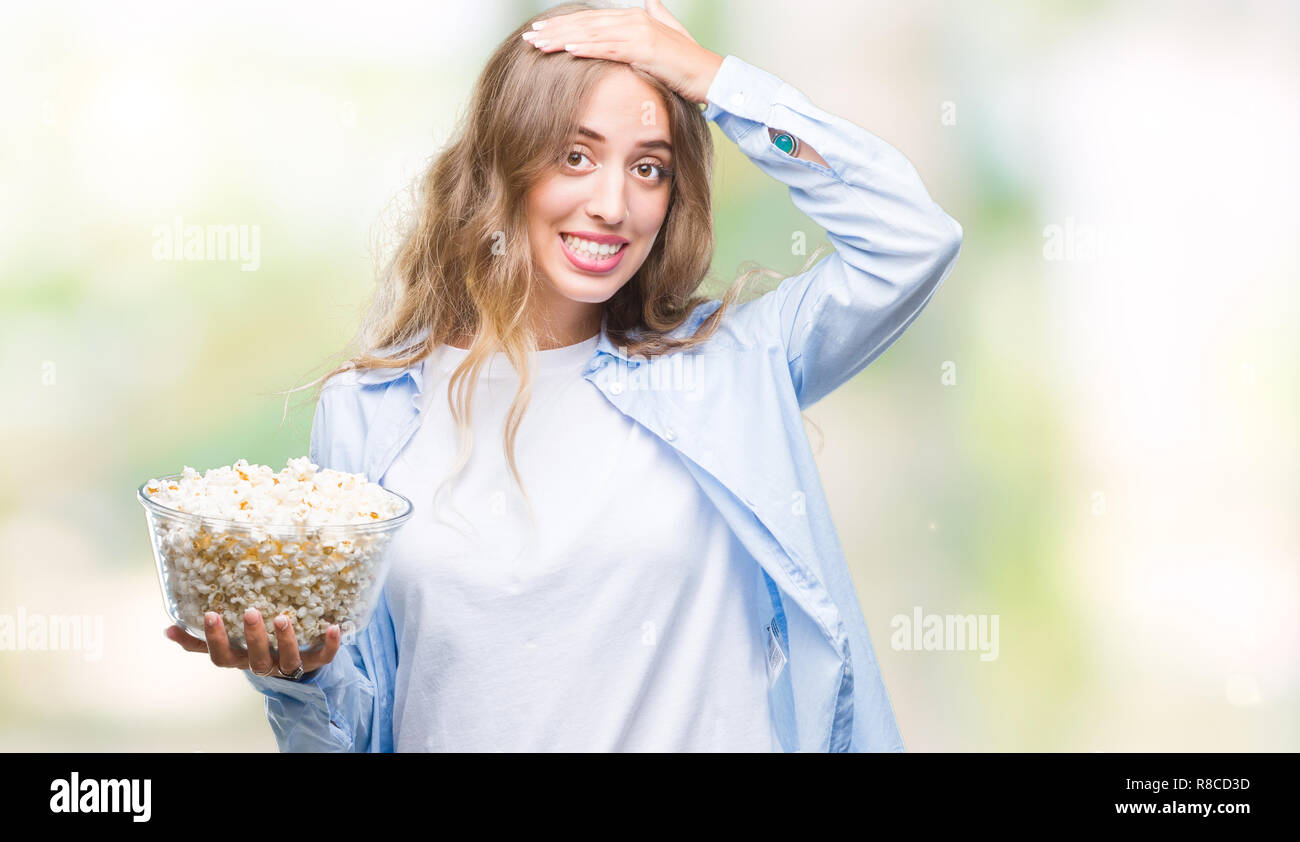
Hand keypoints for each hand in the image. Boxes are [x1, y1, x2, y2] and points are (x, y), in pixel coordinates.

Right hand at [164, 607, 341, 679]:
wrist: (292, 664)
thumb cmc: (253, 648)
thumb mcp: (226, 645)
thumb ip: (197, 639)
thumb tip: (168, 627)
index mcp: (240, 660)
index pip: (222, 656)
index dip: (215, 638)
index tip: (210, 614)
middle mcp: (263, 665)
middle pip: (256, 659)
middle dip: (253, 637)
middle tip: (251, 611)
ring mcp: (290, 665)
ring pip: (288, 660)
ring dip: (286, 639)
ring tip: (282, 618)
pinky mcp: (315, 661)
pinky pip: (324, 657)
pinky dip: (330, 644)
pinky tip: (334, 626)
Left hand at [522, 0, 724, 104]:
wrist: (711, 76)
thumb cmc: (688, 63)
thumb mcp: (669, 35)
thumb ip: (658, 15)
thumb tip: (651, 0)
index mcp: (635, 18)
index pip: (591, 21)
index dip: (565, 25)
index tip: (541, 31)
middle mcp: (634, 21)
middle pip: (586, 25)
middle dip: (556, 31)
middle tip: (530, 37)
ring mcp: (639, 34)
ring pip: (592, 35)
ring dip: (563, 40)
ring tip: (539, 45)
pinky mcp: (644, 50)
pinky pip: (610, 49)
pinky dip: (588, 49)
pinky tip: (568, 51)